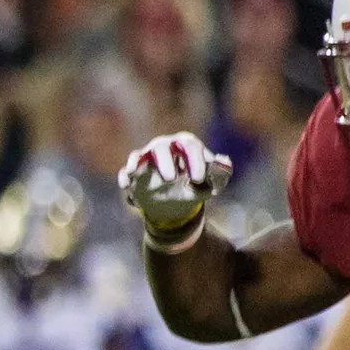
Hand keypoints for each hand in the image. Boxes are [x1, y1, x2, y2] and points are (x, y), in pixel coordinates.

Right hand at [118, 133, 233, 237]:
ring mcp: (147, 159)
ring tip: (135, 173)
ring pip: (140, 155)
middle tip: (170, 179)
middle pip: (162, 147)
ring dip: (138, 163)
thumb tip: (225, 162)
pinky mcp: (135, 173)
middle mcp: (164, 147)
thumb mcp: (211, 183)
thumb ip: (219, 173)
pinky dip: (125, 176)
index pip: (189, 146)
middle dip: (165, 162)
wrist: (177, 203)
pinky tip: (126, 184)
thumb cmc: (194, 186)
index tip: (197, 179)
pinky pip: (126, 170)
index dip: (194, 160)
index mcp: (185, 145)